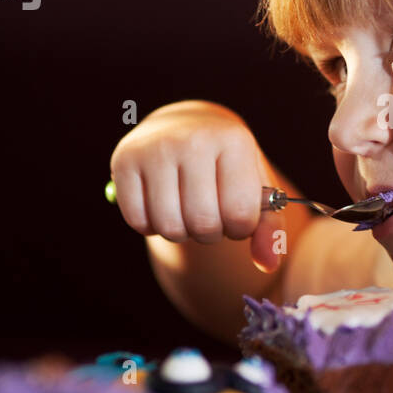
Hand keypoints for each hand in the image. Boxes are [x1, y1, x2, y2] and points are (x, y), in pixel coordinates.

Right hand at [109, 100, 281, 270]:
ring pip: (169, 226)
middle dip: (210, 233)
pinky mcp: (123, 160)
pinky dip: (151, 226)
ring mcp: (155, 148)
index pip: (240, 214)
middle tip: (210, 215)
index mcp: (234, 141)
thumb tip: (268, 264)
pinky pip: (137, 220)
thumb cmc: (227, 167)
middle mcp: (193, 139)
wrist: (185, 128)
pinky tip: (161, 206)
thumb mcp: (255, 188)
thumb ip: (269, 228)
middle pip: (203, 223)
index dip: (240, 228)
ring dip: (181, 233)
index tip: (236, 213)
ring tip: (187, 212)